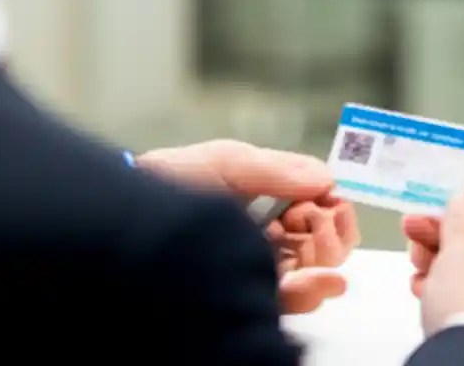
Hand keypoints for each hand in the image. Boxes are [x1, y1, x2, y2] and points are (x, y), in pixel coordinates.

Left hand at [135, 139, 357, 313]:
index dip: (337, 210)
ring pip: (318, 275)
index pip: (324, 217)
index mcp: (274, 208)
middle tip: (309, 215)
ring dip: (326, 256)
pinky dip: (314, 290)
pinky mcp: (247, 295)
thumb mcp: (229, 162)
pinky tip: (325, 279)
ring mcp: (260, 271)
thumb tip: (328, 179)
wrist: (126, 215)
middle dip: (333, 232)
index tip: (331, 200)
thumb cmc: (175, 180)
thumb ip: (278, 169)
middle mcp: (272, 244)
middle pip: (329, 248)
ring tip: (306, 236)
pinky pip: (293, 302)